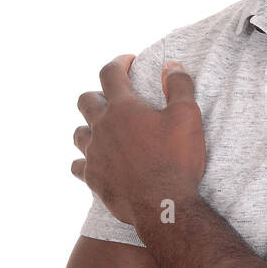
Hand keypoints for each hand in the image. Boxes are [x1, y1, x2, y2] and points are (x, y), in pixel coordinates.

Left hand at [71, 57, 205, 227]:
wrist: (163, 205)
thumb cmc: (177, 159)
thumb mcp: (188, 116)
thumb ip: (179, 85)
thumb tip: (171, 65)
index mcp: (123, 108)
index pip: (111, 74)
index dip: (119, 63)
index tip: (128, 62)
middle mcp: (102, 128)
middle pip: (85, 101)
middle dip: (97, 95)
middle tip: (113, 100)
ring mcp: (94, 154)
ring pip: (78, 133)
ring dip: (88, 127)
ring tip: (102, 131)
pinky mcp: (92, 179)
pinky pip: (78, 166)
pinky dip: (84, 162)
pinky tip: (93, 163)